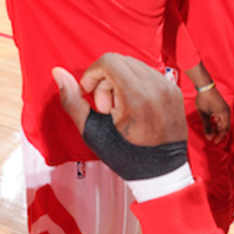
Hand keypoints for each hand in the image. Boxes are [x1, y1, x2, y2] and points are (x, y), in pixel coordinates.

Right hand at [53, 54, 186, 173]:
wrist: (161, 173)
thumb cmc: (127, 156)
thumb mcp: (93, 131)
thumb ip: (73, 101)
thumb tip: (58, 73)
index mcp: (137, 96)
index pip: (109, 61)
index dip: (92, 74)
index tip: (88, 92)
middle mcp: (156, 86)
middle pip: (120, 61)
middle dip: (105, 80)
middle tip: (105, 108)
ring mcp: (168, 88)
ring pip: (134, 66)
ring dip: (120, 82)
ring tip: (119, 110)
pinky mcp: (175, 91)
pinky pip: (149, 74)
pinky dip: (136, 85)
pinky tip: (134, 108)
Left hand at [195, 85, 231, 142]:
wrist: (205, 86)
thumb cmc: (204, 100)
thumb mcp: (204, 114)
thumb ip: (207, 126)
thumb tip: (209, 138)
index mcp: (224, 114)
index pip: (224, 130)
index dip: (219, 137)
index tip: (214, 142)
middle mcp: (226, 112)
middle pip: (225, 127)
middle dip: (219, 134)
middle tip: (213, 140)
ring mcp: (225, 109)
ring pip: (223, 122)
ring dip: (218, 128)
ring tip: (211, 133)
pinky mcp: (221, 107)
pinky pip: (221, 118)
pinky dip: (217, 123)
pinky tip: (212, 125)